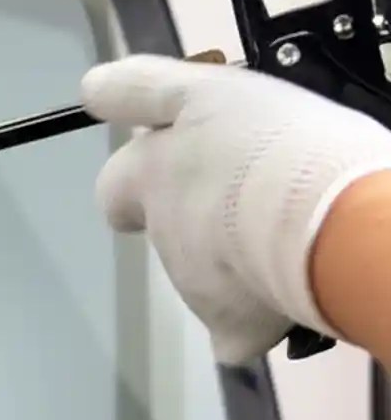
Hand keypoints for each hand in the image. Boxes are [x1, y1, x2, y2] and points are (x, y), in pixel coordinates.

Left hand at [83, 54, 390, 362]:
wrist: (330, 224)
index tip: (181, 162)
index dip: (145, 176)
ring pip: (204, 274)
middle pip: (162, 229)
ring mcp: (192, 282)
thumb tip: (90, 91)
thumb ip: (141, 90)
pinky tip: (290, 291)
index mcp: (150, 176)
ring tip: (291, 230)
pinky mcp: (229, 324)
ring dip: (234, 257)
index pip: (116, 183)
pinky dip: (254, 318)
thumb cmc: (277, 144)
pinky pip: (235, 329)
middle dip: (188, 219)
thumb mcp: (205, 90)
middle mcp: (161, 231)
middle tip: (244, 198)